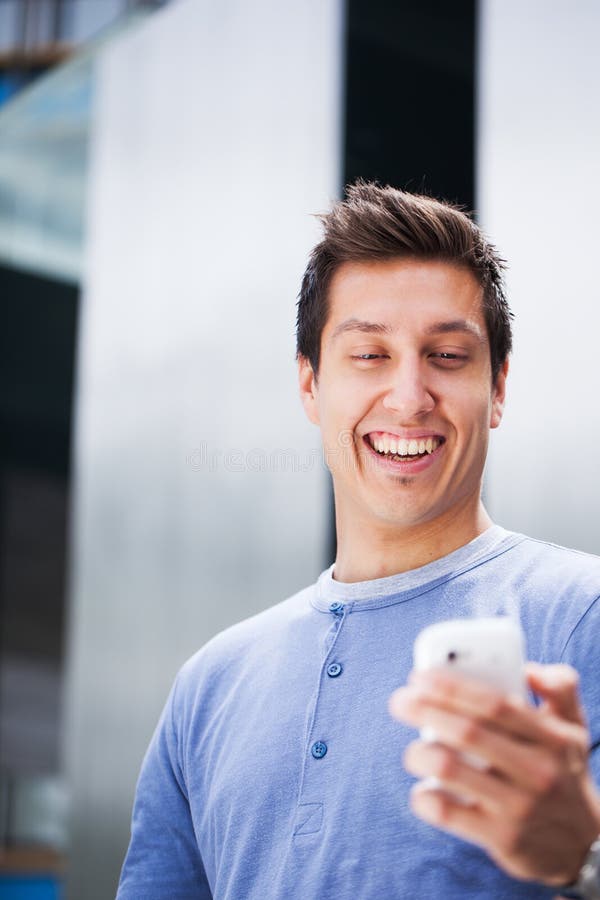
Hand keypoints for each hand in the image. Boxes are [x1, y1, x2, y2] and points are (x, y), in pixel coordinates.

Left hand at [388, 663, 599, 885]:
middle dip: (424, 710)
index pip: (495, 703)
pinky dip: (424, 799)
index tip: (419, 676)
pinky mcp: (502, 839)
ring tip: (413, 751)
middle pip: (467, 732)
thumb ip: (560, 688)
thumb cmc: (564, 773)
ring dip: (420, 754)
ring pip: (451, 770)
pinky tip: (422, 791)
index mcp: (552, 737)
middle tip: (399, 701)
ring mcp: (520, 808)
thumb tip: (528, 667)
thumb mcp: (574, 728)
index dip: (452, 686)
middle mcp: (538, 771)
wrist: (585, 847)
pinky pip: (448, 814)